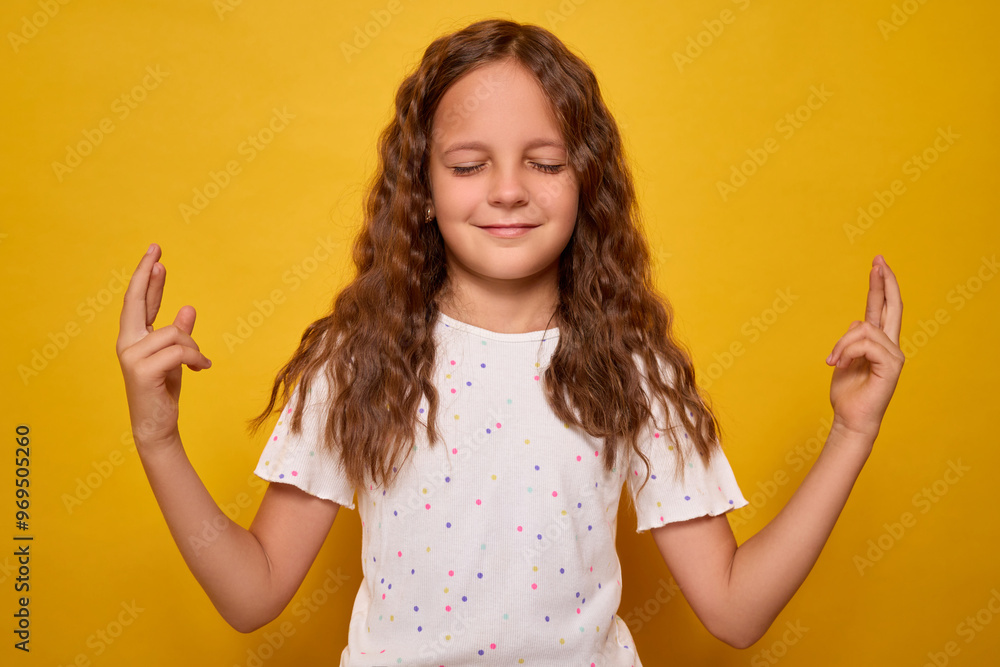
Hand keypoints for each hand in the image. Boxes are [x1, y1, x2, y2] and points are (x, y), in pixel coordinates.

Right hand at [115, 244, 211, 451]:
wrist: (157, 425)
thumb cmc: (164, 391)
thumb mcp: (176, 357)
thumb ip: (178, 333)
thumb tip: (188, 308)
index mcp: (134, 338)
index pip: (139, 302)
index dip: (147, 278)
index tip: (155, 255)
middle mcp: (127, 343)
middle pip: (136, 301)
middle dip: (146, 274)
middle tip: (157, 251)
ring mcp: (131, 356)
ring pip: (174, 334)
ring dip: (193, 348)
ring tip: (198, 363)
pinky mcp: (141, 369)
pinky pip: (178, 350)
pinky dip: (195, 358)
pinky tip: (201, 369)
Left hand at [825, 255, 904, 443]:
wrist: (850, 418)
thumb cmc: (847, 393)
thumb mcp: (844, 359)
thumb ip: (853, 340)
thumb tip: (859, 320)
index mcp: (878, 343)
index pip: (883, 308)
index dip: (881, 286)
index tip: (878, 264)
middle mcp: (890, 346)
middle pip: (892, 306)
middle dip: (884, 282)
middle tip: (878, 260)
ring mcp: (894, 355)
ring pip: (863, 328)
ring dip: (841, 344)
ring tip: (833, 361)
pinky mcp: (892, 366)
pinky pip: (864, 344)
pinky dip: (845, 352)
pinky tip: (837, 364)